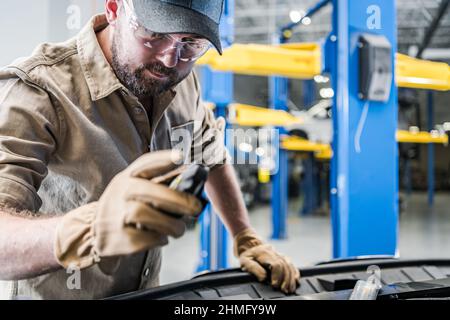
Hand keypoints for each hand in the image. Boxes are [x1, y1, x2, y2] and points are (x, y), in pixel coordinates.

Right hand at [54, 150, 201, 268]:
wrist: (94, 231)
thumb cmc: (125, 206)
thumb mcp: (135, 188)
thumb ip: (159, 184)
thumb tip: (194, 181)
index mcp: (128, 177)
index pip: (145, 164)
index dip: (163, 159)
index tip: (180, 156)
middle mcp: (120, 192)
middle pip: (148, 191)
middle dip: (177, 200)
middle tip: (196, 208)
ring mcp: (116, 214)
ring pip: (145, 215)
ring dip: (170, 224)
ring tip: (179, 229)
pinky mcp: (116, 237)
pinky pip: (142, 239)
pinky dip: (157, 239)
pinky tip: (161, 237)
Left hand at [234, 228, 299, 293]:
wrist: (250, 245)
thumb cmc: (247, 256)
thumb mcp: (244, 262)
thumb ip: (253, 269)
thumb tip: (264, 278)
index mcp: (264, 252)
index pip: (275, 264)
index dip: (277, 276)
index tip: (274, 285)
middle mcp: (274, 252)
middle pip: (284, 265)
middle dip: (285, 279)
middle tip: (283, 290)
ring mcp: (280, 254)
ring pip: (289, 265)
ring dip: (291, 278)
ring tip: (290, 289)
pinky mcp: (283, 257)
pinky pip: (292, 264)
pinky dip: (295, 273)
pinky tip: (296, 281)